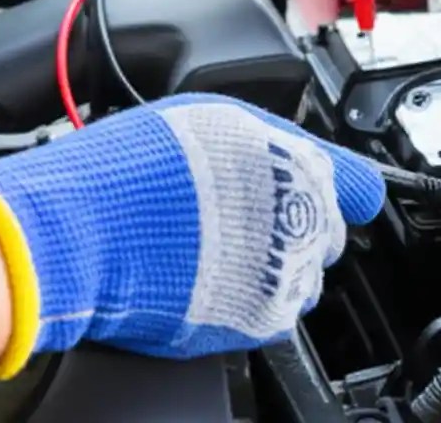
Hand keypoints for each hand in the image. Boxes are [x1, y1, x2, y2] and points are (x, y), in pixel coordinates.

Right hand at [0, 94, 384, 378]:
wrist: (78, 231)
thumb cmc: (127, 171)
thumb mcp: (206, 120)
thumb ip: (266, 141)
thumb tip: (293, 154)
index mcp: (296, 163)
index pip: (362, 184)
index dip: (346, 187)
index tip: (340, 193)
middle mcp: (301, 220)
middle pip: (332, 233)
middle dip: (301, 224)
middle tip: (249, 218)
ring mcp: (281, 275)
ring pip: (306, 277)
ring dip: (278, 265)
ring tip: (220, 251)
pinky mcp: (256, 320)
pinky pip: (274, 312)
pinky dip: (251, 299)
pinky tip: (208, 279)